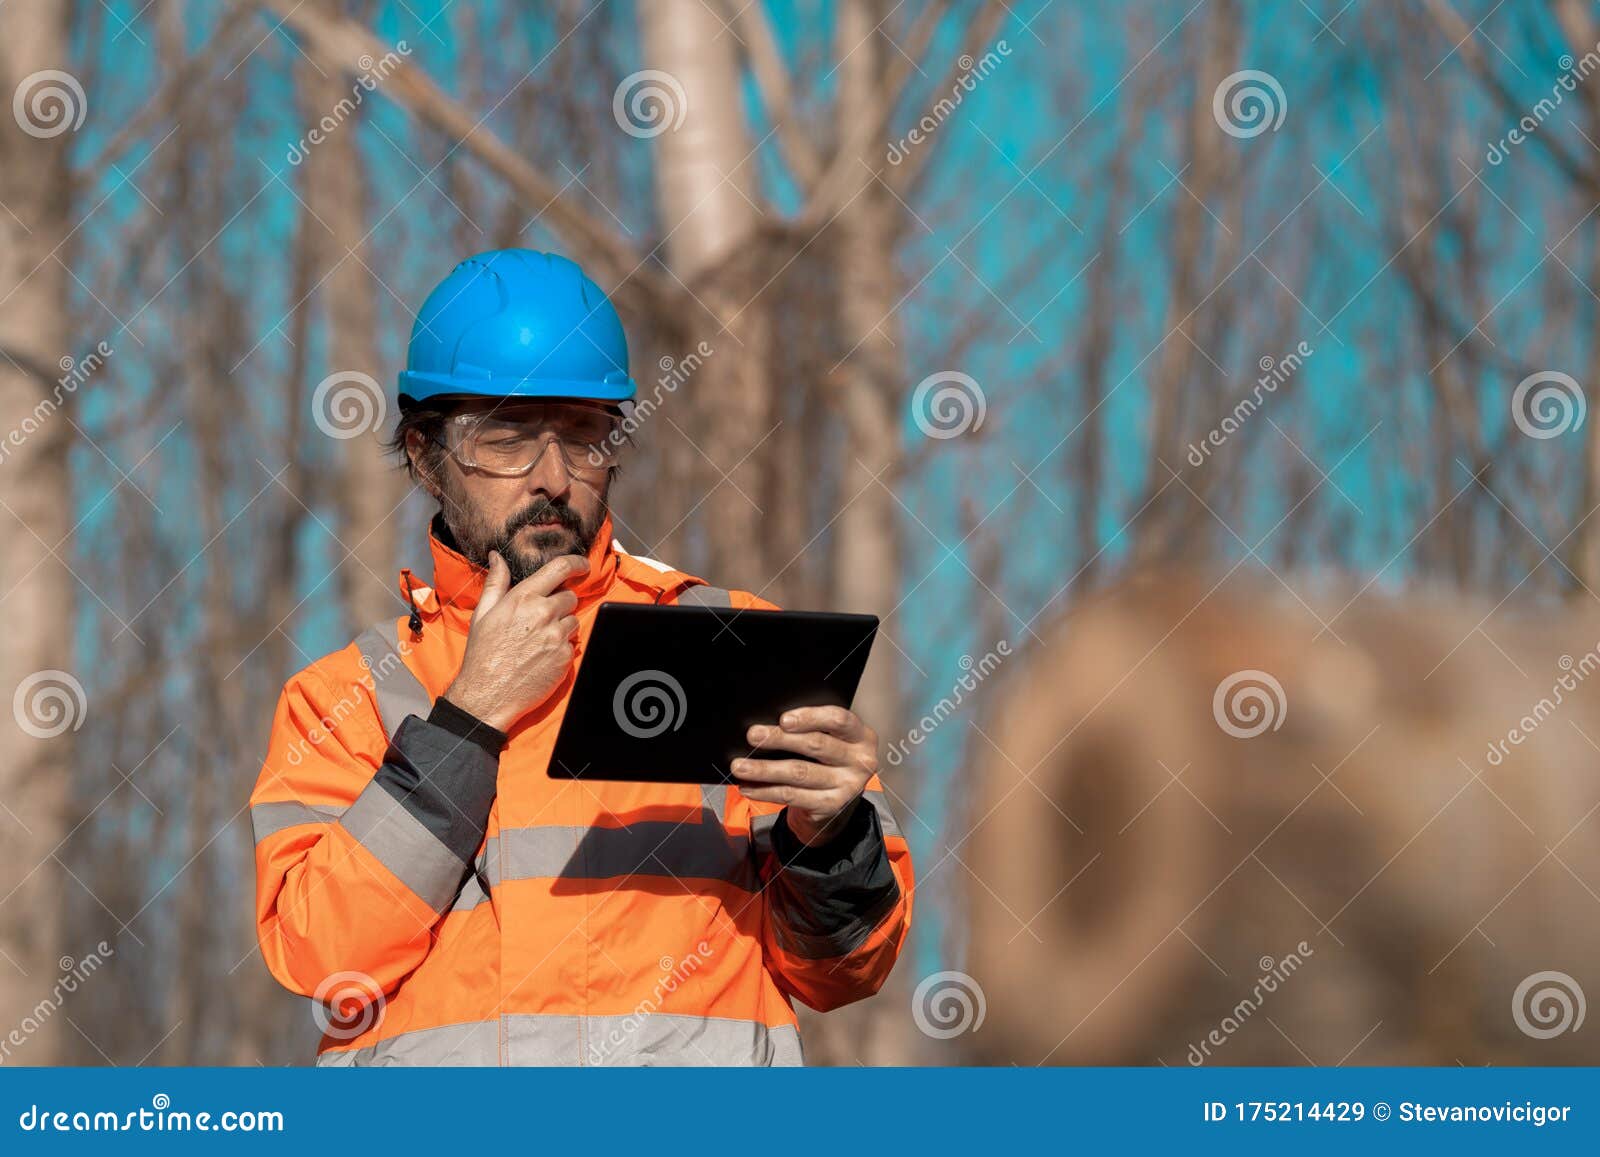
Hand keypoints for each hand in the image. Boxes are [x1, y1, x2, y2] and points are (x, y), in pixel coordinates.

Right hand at [443, 550, 587, 731]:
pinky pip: (572, 643)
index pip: (560, 568)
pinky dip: (561, 647)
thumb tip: (497, 557)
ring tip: (538, 641)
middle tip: (540, 620)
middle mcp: (543, 613)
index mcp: (523, 598)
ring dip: (561, 626)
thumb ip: (496, 582)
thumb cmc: (483, 654)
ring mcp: (556, 635)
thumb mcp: (483, 613)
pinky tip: (542, 656)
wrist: (487, 693)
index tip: (583, 566)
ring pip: (573, 620)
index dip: (576, 563)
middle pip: (569, 597)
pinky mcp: (564, 656)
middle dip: (559, 604)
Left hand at [731, 705, 878, 845]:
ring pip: (800, 773)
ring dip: (765, 769)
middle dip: (780, 740)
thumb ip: (810, 729)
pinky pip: (792, 796)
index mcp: (862, 736)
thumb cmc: (827, 759)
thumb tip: (769, 725)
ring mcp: (847, 786)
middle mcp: (860, 761)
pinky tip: (749, 786)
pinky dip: (766, 790)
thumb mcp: (830, 740)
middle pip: (816, 745)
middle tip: (753, 736)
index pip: (839, 720)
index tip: (784, 719)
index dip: (811, 718)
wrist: (837, 798)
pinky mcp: (831, 806)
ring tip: (740, 765)